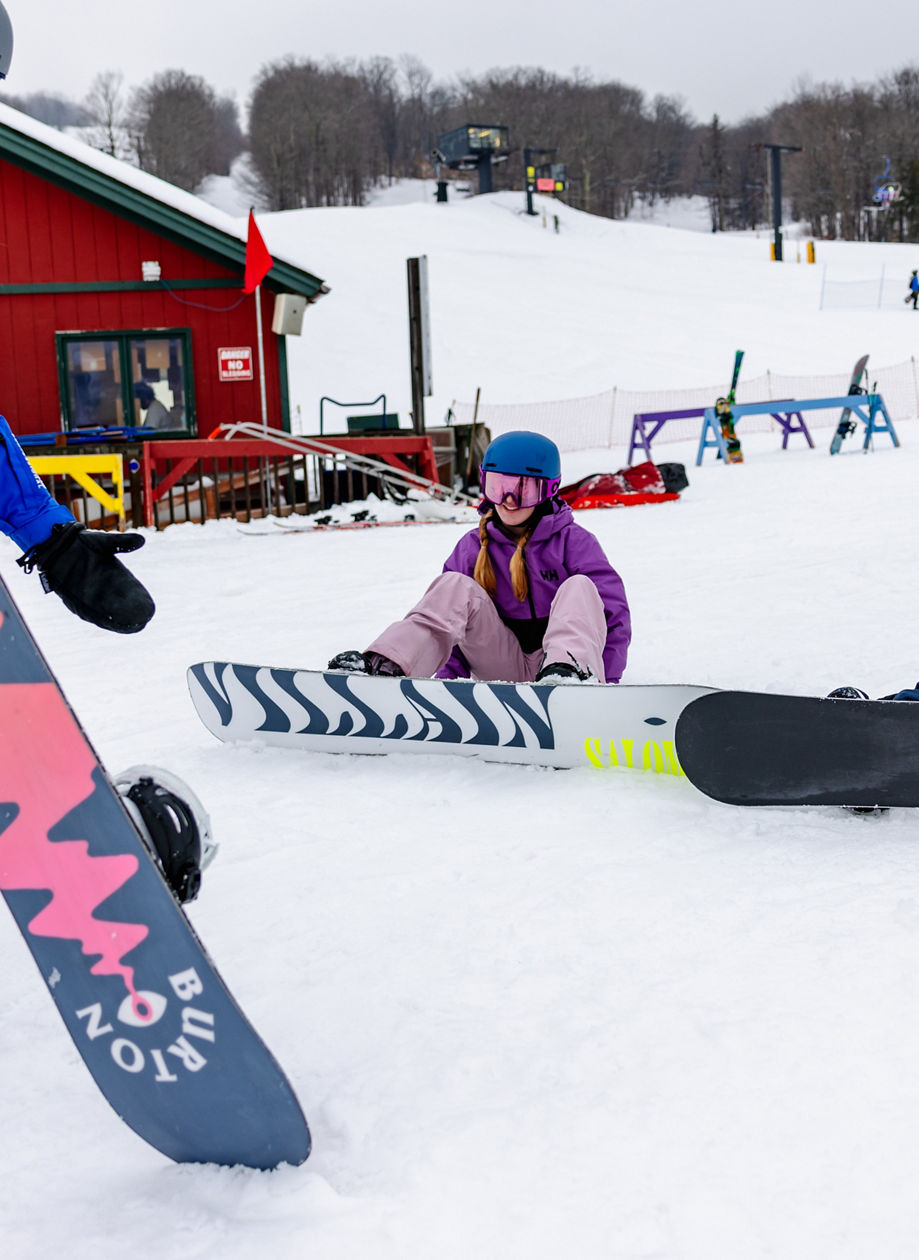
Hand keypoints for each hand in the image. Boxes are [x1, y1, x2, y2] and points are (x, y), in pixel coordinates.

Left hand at [18, 522, 154, 633]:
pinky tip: (112, 623)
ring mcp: (90, 596)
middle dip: (133, 613)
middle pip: (122, 605)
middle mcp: (104, 589)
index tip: (150, 607)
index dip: (140, 599)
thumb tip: (141, 540)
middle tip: (144, 618)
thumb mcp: (102, 541)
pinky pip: (90, 613)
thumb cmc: (79, 543)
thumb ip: (121, 542)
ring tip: (133, 624)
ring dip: (120, 619)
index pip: (131, 591)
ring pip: (108, 612)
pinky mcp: (75, 601)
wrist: (54, 545)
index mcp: (113, 576)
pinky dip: (102, 618)